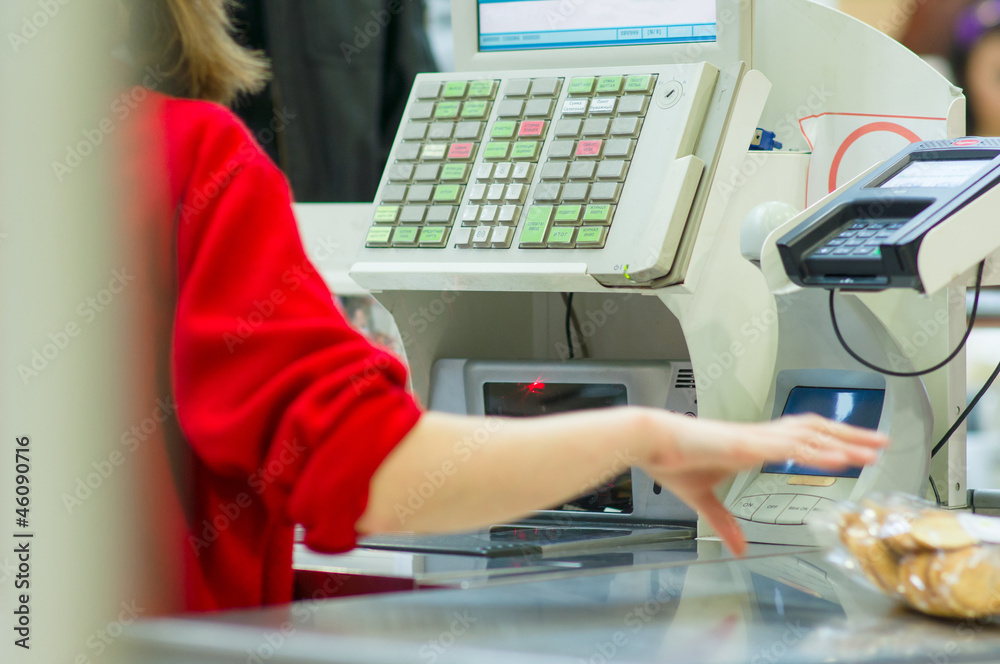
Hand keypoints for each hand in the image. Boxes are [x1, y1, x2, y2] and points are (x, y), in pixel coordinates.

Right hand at [636, 412, 889, 554]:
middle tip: (881, 442)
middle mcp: (759, 437)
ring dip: (844, 441)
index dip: (829, 439)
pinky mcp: (746, 444)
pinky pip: (789, 448)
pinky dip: (818, 452)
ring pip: (810, 436)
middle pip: (815, 430)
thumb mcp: (703, 500)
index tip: (854, 448)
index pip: (800, 437)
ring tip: (873, 449)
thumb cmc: (671, 460)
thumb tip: (737, 548)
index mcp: (751, 444)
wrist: (649, 442)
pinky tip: (841, 457)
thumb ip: (724, 523)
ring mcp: (755, 438)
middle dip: (850, 435)